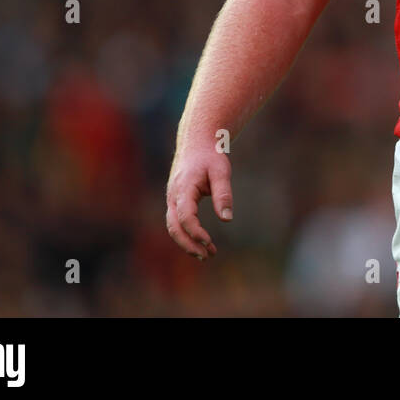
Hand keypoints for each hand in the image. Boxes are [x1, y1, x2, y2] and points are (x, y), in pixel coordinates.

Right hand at [165, 145, 233, 259]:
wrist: (196, 143)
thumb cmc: (210, 156)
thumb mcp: (221, 171)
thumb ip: (223, 194)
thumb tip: (227, 219)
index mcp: (184, 188)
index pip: (186, 216)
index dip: (196, 232)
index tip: (209, 242)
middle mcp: (173, 196)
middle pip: (174, 227)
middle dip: (189, 245)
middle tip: (207, 256)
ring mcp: (172, 199)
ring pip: (173, 227)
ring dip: (188, 242)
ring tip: (208, 254)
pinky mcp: (176, 202)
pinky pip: (177, 222)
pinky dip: (187, 234)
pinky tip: (202, 242)